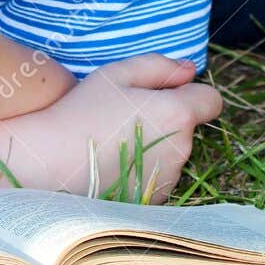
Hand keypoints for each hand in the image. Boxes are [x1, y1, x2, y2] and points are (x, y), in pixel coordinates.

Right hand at [9, 54, 222, 201]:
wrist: (52, 162)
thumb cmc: (83, 111)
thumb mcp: (117, 74)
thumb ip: (160, 67)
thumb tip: (190, 71)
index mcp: (177, 114)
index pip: (212, 100)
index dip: (192, 94)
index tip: (167, 94)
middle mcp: (182, 148)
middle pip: (189, 127)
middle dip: (169, 118)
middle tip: (127, 115)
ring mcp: (169, 177)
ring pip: (174, 151)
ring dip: (157, 144)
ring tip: (116, 140)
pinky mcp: (155, 198)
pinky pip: (160, 175)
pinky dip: (145, 167)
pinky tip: (114, 162)